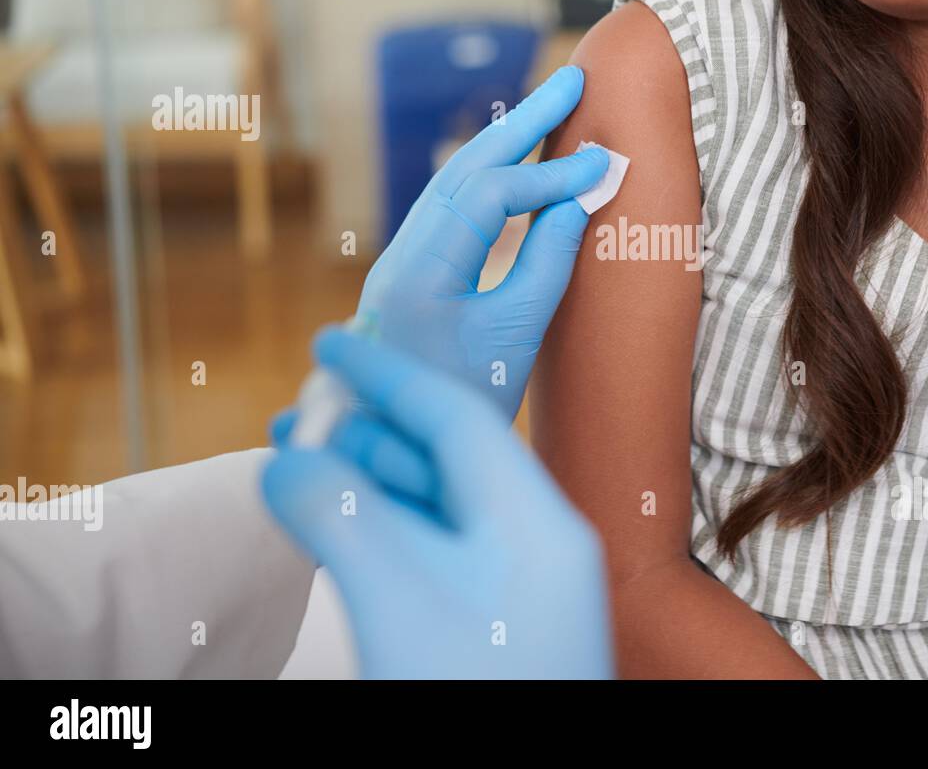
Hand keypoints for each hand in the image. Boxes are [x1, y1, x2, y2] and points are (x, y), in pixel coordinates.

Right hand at [264, 326, 613, 678]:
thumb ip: (341, 513)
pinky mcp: (493, 625)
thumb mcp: (398, 594)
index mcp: (537, 518)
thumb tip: (287, 459)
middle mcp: (536, 543)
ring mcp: (517, 588)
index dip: (390, 373)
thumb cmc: (474, 689)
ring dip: (368, 483)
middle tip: (296, 411)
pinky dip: (381, 534)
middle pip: (445, 458)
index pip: (458, 416)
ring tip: (299, 465)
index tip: (332, 341)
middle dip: (367, 430)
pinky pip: (433, 555)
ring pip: (434, 510)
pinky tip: (335, 530)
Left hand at [357, 66, 607, 420]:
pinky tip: (517, 166)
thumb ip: (548, 263)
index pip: (491, 193)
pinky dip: (491, 175)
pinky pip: (452, 205)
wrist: (394, 459)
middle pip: (465, 167)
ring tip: (549, 110)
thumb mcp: (514, 338)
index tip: (606, 163)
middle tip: (573, 80)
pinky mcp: (412, 273)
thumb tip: (578, 197)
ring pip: (454, 182)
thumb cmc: (458, 405)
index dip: (551, 173)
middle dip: (522, 122)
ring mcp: (401, 262)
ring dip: (505, 142)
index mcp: (420, 271)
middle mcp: (401, 255)